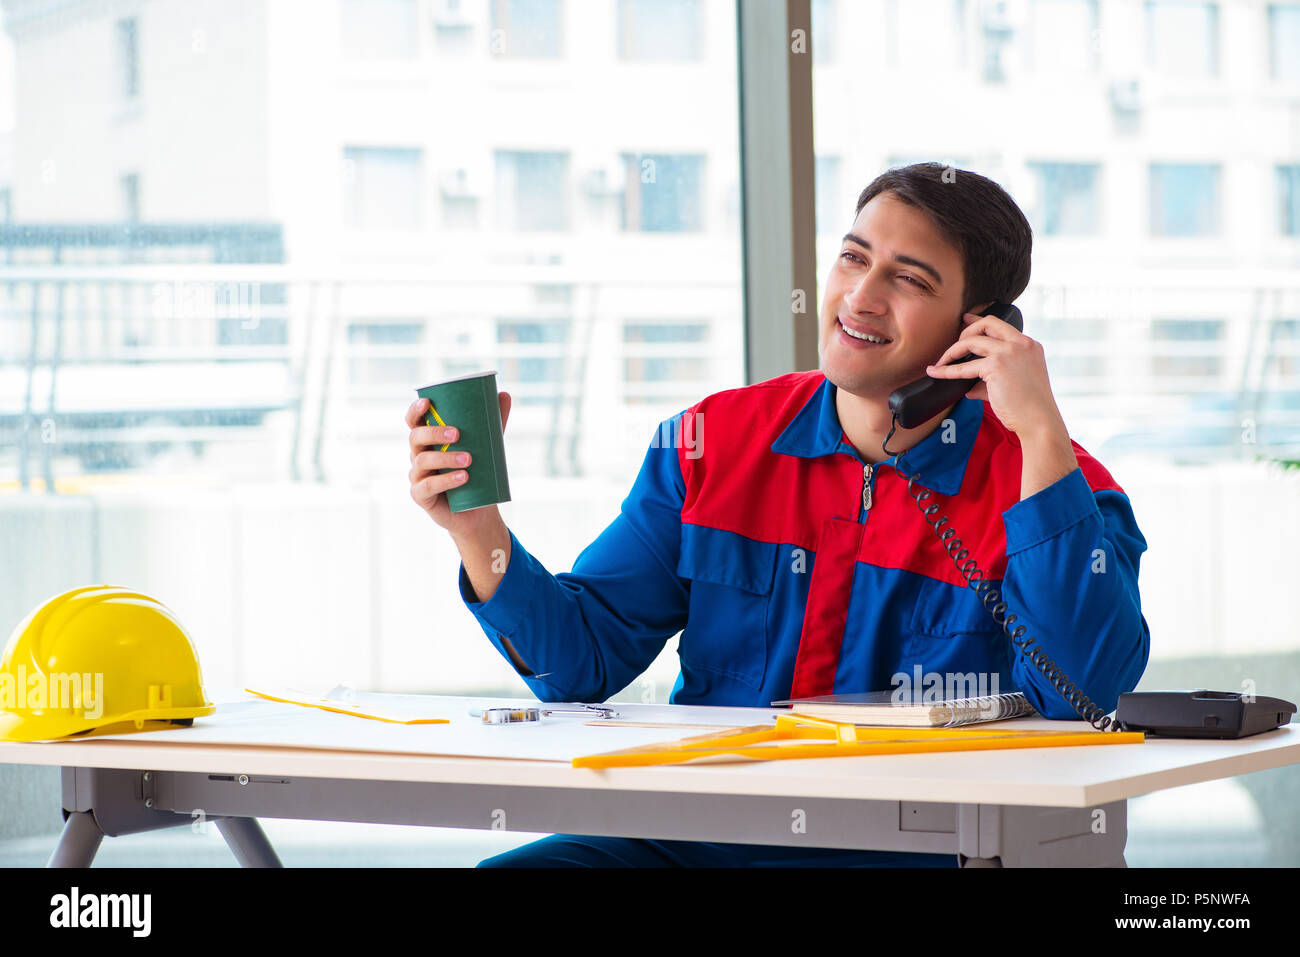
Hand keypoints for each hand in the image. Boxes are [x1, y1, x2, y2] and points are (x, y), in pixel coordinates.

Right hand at [406, 391, 511, 534]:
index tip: (427, 402)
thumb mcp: (486, 445)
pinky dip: (446, 481)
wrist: (477, 509)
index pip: (414, 421)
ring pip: (422, 461)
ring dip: (445, 458)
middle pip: (415, 437)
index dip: (415, 410)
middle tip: (458, 434)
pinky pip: (428, 486)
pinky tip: (463, 478)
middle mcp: (418, 455)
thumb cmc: (477, 472)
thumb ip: (493, 421)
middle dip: (434, 433)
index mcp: (429, 440)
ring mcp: (417, 476)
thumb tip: (505, 394)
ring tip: (469, 460)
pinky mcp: (421, 496)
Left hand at [925, 311, 1065, 439]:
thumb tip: (969, 388)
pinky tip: (936, 372)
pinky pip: (963, 366)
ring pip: (971, 340)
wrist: (1039, 421)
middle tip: (953, 346)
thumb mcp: (1014, 385)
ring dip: (953, 350)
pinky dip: (947, 370)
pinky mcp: (996, 365)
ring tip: (941, 362)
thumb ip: (991, 381)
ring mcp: (1009, 352)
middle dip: (966, 330)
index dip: (979, 321)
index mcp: (1029, 346)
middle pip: (987, 323)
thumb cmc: (1029, 408)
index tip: (965, 319)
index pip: (1001, 326)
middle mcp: (1021, 344)